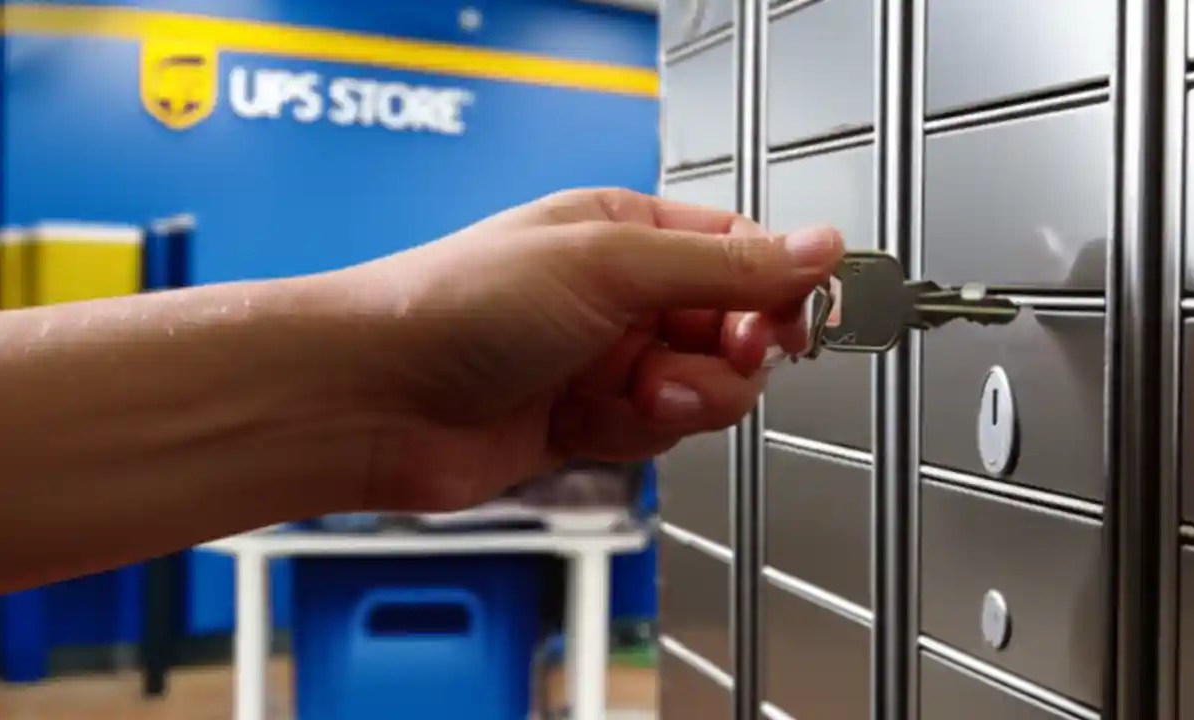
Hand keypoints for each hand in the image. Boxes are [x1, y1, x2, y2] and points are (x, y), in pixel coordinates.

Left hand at [331, 188, 843, 510]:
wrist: (374, 400)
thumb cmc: (459, 307)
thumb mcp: (608, 265)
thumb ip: (724, 265)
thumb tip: (819, 246)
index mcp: (628, 232)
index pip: (740, 253)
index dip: (776, 290)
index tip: (790, 322)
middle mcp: (622, 294)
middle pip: (732, 329)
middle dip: (724, 356)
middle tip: (697, 362)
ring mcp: (606, 361)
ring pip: (702, 389)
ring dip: (680, 400)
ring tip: (632, 394)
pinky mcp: (589, 422)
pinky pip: (657, 432)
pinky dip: (636, 431)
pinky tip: (592, 419)